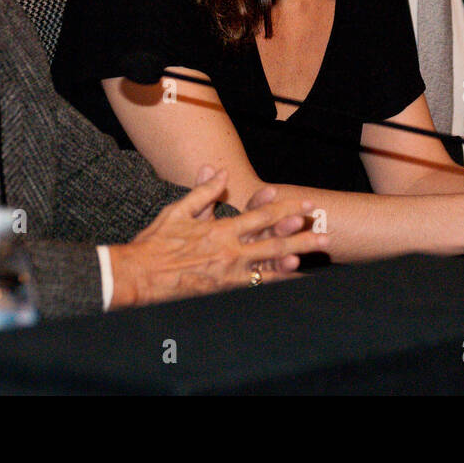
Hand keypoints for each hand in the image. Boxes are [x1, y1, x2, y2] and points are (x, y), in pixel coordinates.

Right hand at [110, 169, 327, 306]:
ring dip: (293, 261)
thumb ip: (203, 191)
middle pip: (273, 242)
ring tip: (315, 260)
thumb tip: (220, 170)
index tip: (306, 205)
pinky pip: (255, 288)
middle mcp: (229, 252)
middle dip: (301, 238)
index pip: (261, 216)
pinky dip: (273, 284)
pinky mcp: (223, 292)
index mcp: (221, 230)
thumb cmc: (156, 243)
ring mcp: (228, 275)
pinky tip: (289, 283)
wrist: (138, 276)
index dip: (286, 209)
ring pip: (268, 267)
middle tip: (325, 235)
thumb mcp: (178, 211)